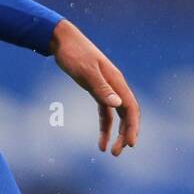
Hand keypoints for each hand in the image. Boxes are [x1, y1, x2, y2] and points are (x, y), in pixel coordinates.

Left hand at [50, 19, 139, 155]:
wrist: (61, 40)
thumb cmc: (73, 54)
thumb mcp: (85, 71)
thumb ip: (101, 88)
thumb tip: (118, 105)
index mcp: (116, 81)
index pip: (131, 107)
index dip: (133, 126)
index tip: (130, 144)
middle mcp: (115, 85)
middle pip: (127, 114)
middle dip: (125, 134)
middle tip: (117, 153)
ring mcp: (106, 87)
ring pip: (118, 115)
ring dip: (116, 133)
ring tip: (110, 152)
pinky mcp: (96, 89)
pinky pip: (105, 112)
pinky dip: (104, 127)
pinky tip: (100, 141)